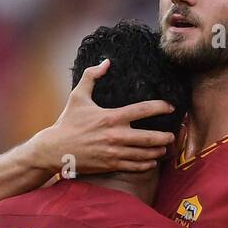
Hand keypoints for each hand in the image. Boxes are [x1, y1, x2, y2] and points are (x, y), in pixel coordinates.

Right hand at [36, 59, 178, 174]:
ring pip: (145, 154)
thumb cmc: (67, 122)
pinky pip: (135, 166)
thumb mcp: (77, 96)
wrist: (55, 149)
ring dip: (158, 151)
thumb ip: (91, 76)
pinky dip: (146, 164)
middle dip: (165, 137)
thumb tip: (106, 61)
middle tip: (172, 135)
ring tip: (164, 148)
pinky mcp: (111, 165)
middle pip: (150, 137)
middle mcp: (116, 135)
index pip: (143, 110)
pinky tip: (152, 161)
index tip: (170, 107)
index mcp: (111, 117)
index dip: (161, 107)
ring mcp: (115, 153)